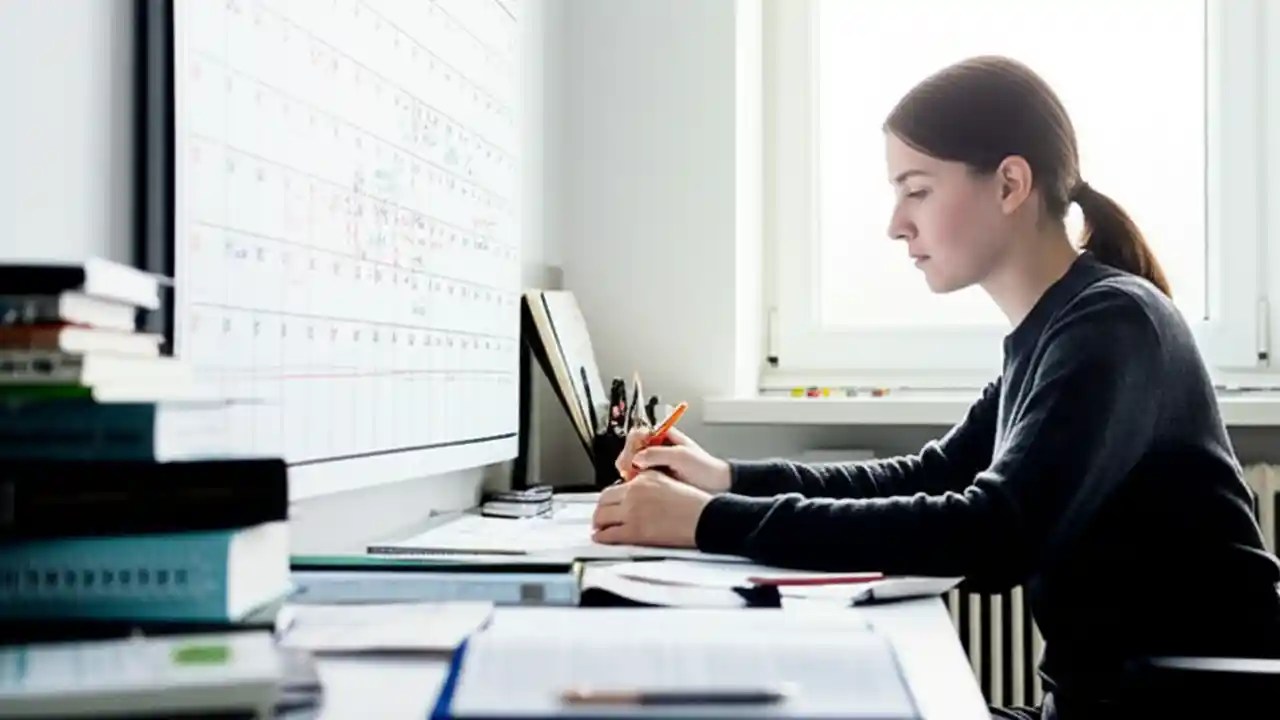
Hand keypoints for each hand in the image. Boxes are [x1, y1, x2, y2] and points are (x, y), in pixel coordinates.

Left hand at [592, 471, 712, 547]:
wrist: (705, 518)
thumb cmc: (695, 503)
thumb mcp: (670, 482)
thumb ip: (652, 483)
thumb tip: (639, 490)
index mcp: (645, 479)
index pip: (618, 484)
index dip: (612, 496)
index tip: (611, 501)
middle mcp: (635, 492)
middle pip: (604, 498)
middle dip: (600, 508)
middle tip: (600, 515)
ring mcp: (633, 512)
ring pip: (602, 516)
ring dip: (598, 522)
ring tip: (598, 527)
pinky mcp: (635, 531)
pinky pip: (609, 534)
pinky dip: (601, 537)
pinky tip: (601, 537)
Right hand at [614, 427, 731, 493]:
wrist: (717, 485)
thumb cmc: (704, 467)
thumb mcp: (682, 456)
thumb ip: (658, 454)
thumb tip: (637, 457)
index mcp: (663, 436)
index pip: (637, 434)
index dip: (631, 446)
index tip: (632, 459)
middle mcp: (656, 448)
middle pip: (631, 449)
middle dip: (627, 460)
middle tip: (629, 472)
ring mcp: (654, 463)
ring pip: (631, 464)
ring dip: (629, 472)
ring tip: (633, 481)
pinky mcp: (654, 478)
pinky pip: (637, 478)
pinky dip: (634, 482)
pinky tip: (637, 487)